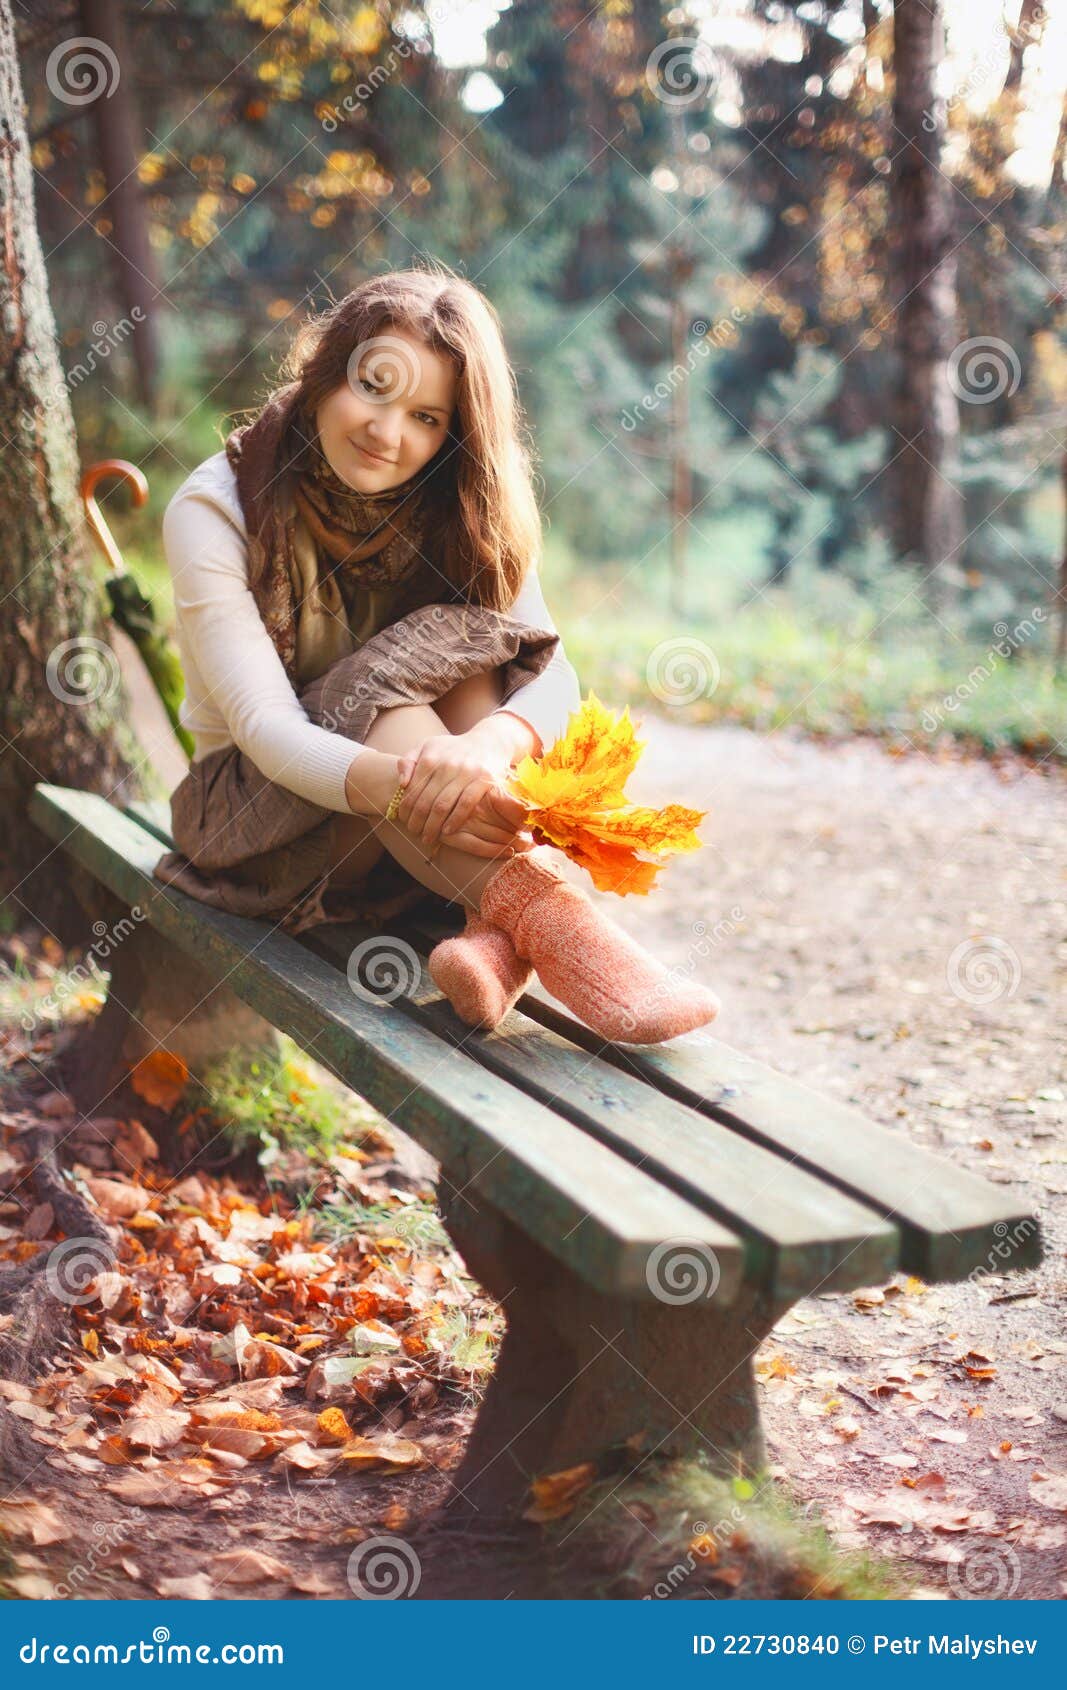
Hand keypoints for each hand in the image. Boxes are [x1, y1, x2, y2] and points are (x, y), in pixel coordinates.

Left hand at [392, 727, 528, 857]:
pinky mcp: (483, 780)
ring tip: (427, 837)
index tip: (403, 820)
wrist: (490, 740)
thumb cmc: (454, 748)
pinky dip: (454, 820)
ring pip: (443, 805)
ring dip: (432, 826)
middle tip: (413, 833)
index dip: (405, 808)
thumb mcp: (428, 746)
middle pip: (425, 801)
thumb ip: (409, 760)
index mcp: (430, 757)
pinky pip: (465, 804)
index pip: (412, 790)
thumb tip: (402, 783)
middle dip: (416, 821)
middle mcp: (446, 765)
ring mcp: (466, 772)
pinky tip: (447, 831)